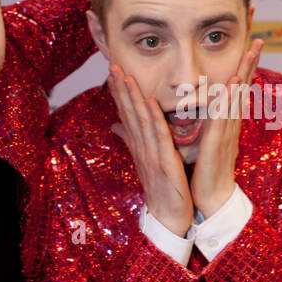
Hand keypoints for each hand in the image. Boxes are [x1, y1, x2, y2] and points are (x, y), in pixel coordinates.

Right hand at [107, 64, 192, 235]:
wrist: (168, 216)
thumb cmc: (160, 188)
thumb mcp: (145, 160)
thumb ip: (132, 140)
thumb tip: (116, 125)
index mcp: (139, 145)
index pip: (126, 113)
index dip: (119, 92)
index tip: (113, 71)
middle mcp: (141, 147)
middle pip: (129, 113)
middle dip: (121, 89)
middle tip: (113, 65)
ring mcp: (150, 154)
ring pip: (140, 120)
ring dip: (133, 97)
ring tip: (126, 76)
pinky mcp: (163, 162)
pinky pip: (158, 137)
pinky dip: (153, 118)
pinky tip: (148, 101)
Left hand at [191, 39, 262, 216]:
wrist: (211, 199)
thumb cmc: (205, 172)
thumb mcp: (200, 142)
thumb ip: (198, 124)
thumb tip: (192, 109)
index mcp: (226, 122)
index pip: (235, 87)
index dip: (242, 65)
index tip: (247, 43)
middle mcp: (231, 123)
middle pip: (243, 85)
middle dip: (250, 60)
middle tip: (258, 36)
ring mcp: (228, 131)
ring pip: (238, 95)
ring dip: (246, 71)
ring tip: (253, 49)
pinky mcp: (220, 143)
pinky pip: (227, 116)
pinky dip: (231, 98)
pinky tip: (235, 82)